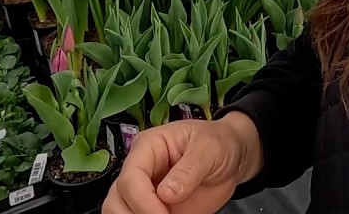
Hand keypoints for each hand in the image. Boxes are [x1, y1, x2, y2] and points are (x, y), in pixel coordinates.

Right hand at [102, 113, 263, 213]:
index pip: (130, 177)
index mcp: (148, 147)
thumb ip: (189, 169)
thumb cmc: (219, 143)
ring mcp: (144, 191)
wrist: (233, 157)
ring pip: (119, 213)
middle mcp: (140, 169)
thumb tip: (167, 193)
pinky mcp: (153, 208)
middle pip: (116, 200)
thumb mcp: (210, 148)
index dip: (143, 200)